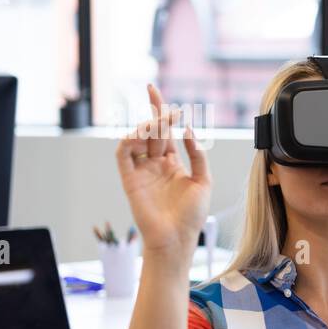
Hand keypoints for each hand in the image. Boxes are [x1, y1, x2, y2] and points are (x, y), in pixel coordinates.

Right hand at [115, 84, 211, 262]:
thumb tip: (186, 130)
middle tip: (157, 97)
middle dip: (153, 112)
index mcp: (173, 164)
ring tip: (156, 124)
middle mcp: (155, 165)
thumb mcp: (204, 181)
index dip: (160, 111)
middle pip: (151, 131)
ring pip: (136, 139)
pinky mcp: (130, 180)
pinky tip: (141, 137)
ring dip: (144, 127)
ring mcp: (141, 171)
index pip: (165, 132)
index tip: (154, 90)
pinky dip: (129, 141)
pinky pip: (124, 155)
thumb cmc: (192, 215)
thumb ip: (197, 154)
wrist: (177, 238)